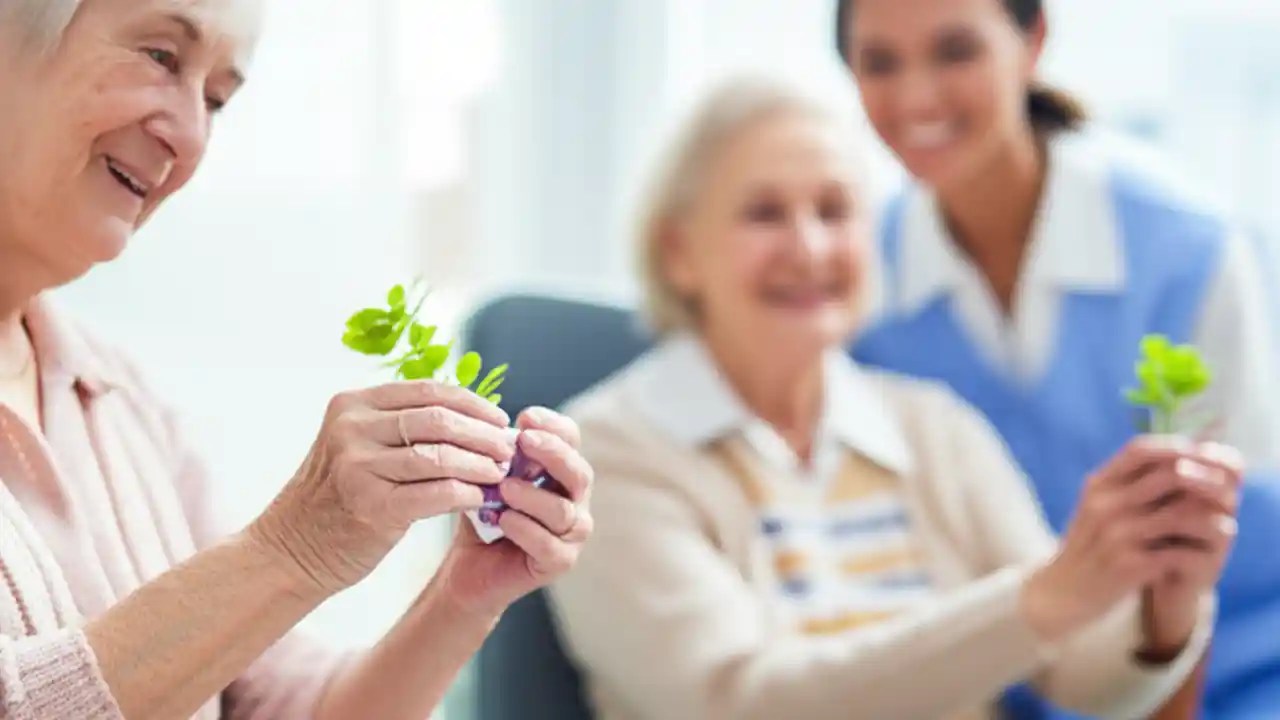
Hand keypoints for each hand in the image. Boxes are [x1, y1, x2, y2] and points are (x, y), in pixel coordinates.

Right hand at [249, 381, 515, 596]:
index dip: (472, 403)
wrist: (290, 550)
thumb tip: (473, 419)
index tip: (500, 419)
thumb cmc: (337, 497)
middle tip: (509, 448)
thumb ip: (402, 427)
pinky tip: (481, 499)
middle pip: (438, 419)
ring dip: (480, 464)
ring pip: (441, 455)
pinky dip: (466, 494)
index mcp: (352, 404)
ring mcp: (358, 466)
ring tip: (501, 472)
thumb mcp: (358, 446)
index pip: (428, 391)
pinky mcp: (370, 506)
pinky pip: (436, 493)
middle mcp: (352, 428)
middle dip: (482, 433)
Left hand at [435, 407, 594, 618]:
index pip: (571, 441)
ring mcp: (572, 535)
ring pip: (563, 511)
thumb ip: (502, 457)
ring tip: (503, 488)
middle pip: (579, 473)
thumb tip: (499, 428)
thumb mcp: (490, 478)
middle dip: (552, 453)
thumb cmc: (482, 517)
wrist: (467, 568)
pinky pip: (549, 544)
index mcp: (562, 473)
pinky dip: (525, 529)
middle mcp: (576, 501)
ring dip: (532, 496)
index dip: (553, 426)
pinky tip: (503, 520)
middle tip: (523, 441)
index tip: (525, 416)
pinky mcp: (560, 563)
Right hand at [1022, 437, 1241, 642]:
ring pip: (1182, 514)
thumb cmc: (1089, 547)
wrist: (1061, 592)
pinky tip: (1204, 555)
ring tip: (1223, 525)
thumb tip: (1173, 461)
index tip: (1205, 456)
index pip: (1140, 450)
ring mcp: (1115, 535)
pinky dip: (1198, 553)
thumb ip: (1126, 485)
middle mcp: (1105, 504)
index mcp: (1098, 485)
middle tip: (1228, 492)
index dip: (1178, 447)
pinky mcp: (1127, 566)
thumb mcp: (1097, 507)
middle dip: (1207, 481)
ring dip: (1210, 519)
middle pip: (1169, 475)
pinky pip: (1178, 553)